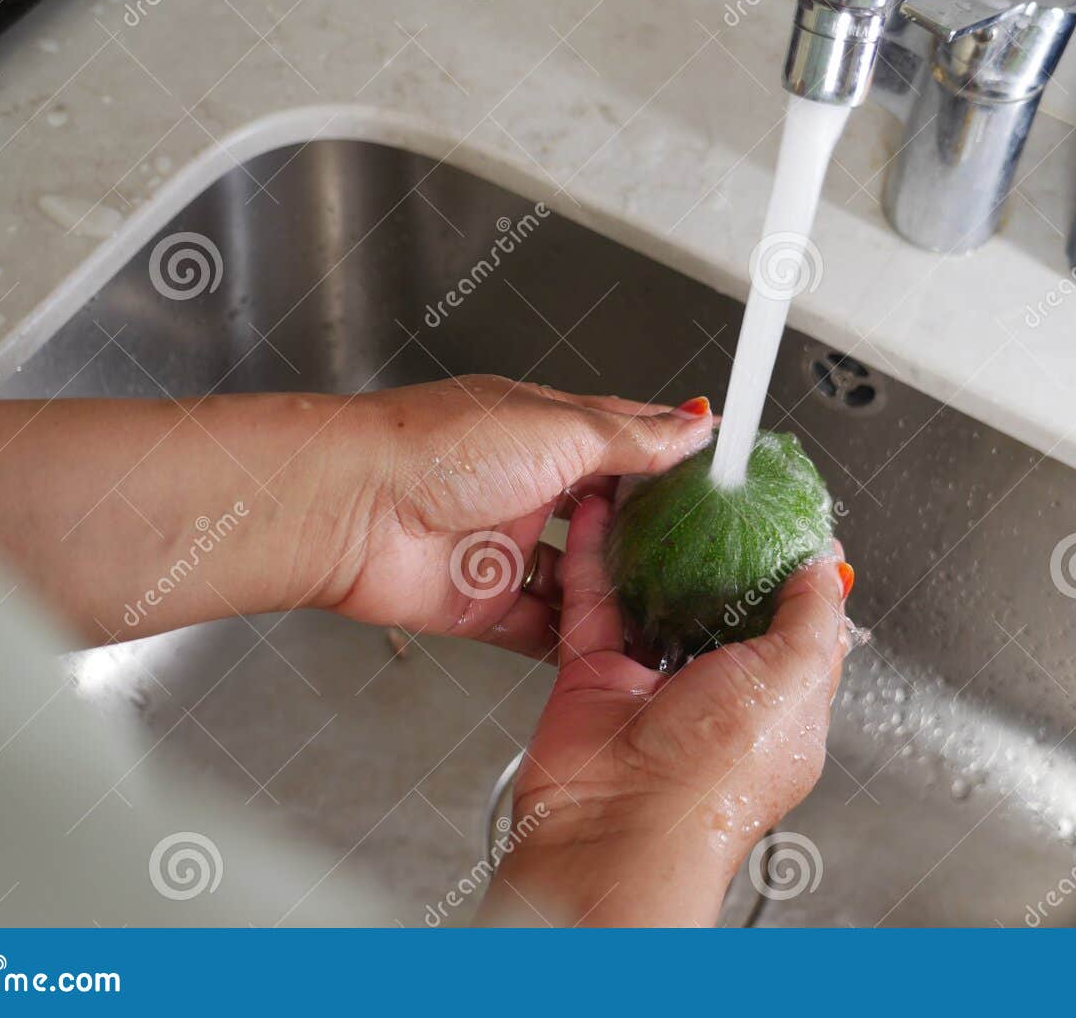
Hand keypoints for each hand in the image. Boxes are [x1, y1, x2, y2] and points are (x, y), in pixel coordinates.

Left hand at [321, 376, 715, 653]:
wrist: (355, 509)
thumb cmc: (438, 448)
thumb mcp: (558, 430)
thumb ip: (631, 439)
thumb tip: (693, 425)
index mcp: (543, 431)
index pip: (623, 441)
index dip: (671, 456)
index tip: (721, 476)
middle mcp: (525, 487)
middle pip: (603, 518)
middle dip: (650, 536)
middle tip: (705, 556)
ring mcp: (504, 547)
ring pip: (576, 579)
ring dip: (614, 594)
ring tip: (670, 611)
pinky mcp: (480, 602)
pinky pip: (536, 630)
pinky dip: (570, 640)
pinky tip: (614, 651)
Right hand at [477, 487, 854, 926]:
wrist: (616, 835)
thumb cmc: (710, 785)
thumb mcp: (792, 681)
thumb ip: (812, 619)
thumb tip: (827, 567)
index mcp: (780, 706)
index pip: (798, 624)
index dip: (794, 569)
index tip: (787, 515)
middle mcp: (717, 695)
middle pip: (721, 601)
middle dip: (719, 547)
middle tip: (718, 489)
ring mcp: (653, 684)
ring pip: (655, 593)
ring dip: (655, 542)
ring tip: (661, 489)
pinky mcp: (595, 674)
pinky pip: (593, 601)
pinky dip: (595, 554)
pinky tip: (600, 512)